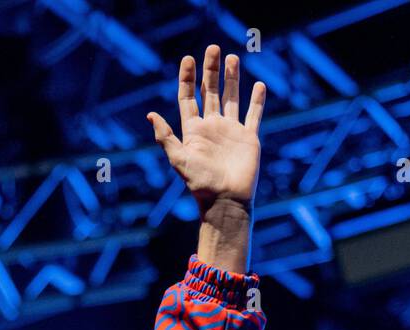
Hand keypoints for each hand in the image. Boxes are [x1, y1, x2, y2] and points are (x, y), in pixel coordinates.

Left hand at [146, 45, 266, 214]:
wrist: (226, 201)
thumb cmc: (201, 184)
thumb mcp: (179, 160)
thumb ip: (165, 137)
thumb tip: (150, 115)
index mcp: (193, 130)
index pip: (188, 98)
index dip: (187, 78)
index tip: (188, 59)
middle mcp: (212, 127)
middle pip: (210, 92)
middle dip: (210, 70)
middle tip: (212, 48)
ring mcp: (231, 131)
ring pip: (231, 98)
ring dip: (232, 78)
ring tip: (233, 58)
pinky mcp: (248, 138)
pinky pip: (254, 115)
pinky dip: (257, 100)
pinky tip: (259, 85)